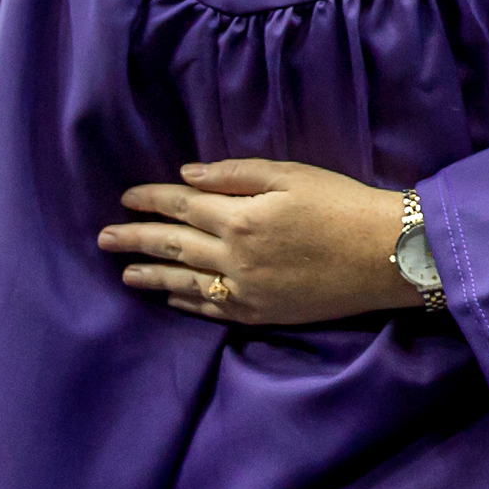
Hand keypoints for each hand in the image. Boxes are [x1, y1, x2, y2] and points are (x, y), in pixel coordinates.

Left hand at [99, 160, 417, 324]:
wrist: (384, 254)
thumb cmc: (341, 203)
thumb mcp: (291, 174)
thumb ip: (236, 174)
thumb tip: (187, 176)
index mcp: (240, 216)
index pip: (181, 205)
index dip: (150, 200)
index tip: (125, 197)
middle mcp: (234, 257)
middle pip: (172, 245)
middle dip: (135, 239)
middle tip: (104, 239)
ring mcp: (244, 290)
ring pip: (184, 282)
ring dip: (150, 276)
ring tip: (125, 273)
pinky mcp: (260, 314)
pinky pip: (210, 308)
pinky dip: (185, 302)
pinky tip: (170, 298)